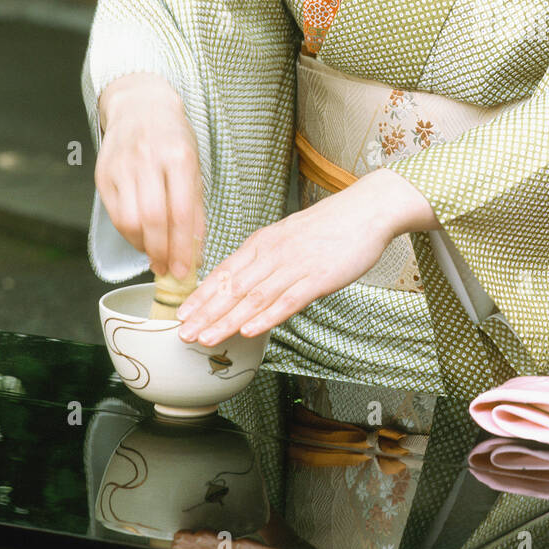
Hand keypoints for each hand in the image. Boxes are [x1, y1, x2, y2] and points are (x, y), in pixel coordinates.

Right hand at [95, 72, 204, 277]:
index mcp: (178, 156)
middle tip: (170, 271)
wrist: (140, 106)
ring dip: (143, 247)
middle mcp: (147, 161)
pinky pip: (115, 215)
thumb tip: (195, 250)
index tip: (186, 270)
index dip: (182, 246)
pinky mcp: (103, 175)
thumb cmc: (174, 138)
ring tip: (156, 258)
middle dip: (162, 252)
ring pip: (129, 221)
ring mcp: (122, 167)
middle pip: (153, 219)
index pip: (181, 211)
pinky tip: (141, 240)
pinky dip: (129, 234)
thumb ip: (195, 206)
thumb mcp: (194, 166)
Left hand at [175, 168, 436, 345]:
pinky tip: (249, 330)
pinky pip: (288, 300)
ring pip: (254, 297)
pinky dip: (266, 317)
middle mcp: (274, 253)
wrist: (367, 209)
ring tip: (205, 338)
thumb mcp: (289, 236)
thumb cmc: (331, 225)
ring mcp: (296, 265)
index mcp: (264, 242)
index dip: (201, 295)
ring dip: (227, 320)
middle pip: (233, 287)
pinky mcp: (319, 277)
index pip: (225, 272)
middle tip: (182, 334)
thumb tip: (245, 282)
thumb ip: (266, 258)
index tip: (181, 314)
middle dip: (205, 313)